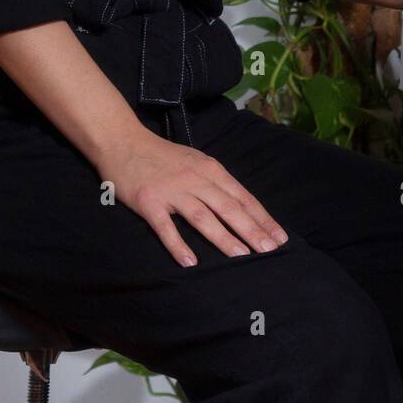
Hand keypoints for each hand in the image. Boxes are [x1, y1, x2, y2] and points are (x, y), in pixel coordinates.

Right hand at [96, 125, 288, 267]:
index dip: (262, 218)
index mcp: (209, 170)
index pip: (242, 197)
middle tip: (271, 250)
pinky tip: (190, 262)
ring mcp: (172, 191)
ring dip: (224, 237)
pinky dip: (178, 245)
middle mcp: (195, 179)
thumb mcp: (195, 161)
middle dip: (252, 230)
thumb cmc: (162, 155)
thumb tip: (241, 206)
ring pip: (203, 217)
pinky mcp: (149, 201)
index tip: (280, 237)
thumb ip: (215, 182)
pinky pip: (165, 227)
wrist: (123, 140)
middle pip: (229, 208)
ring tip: (242, 256)